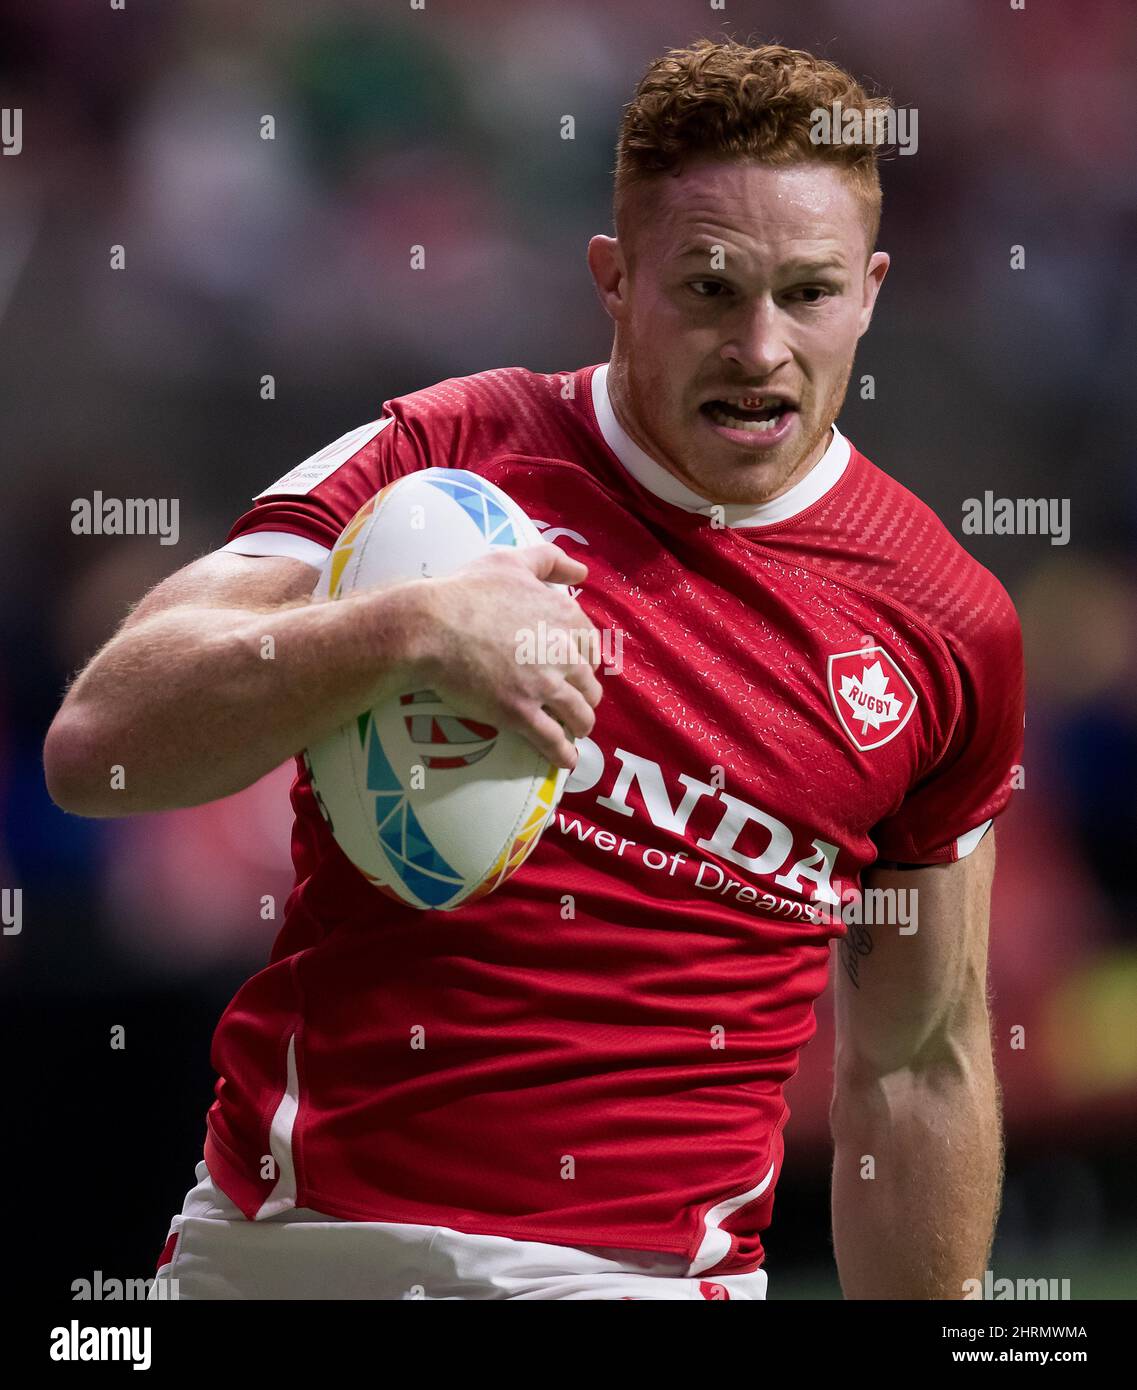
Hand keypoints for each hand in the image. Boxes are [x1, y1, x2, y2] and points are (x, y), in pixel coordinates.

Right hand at [401, 544, 603, 768]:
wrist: (430, 626)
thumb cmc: (466, 590)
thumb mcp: (511, 561)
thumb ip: (550, 560)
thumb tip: (582, 573)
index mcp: (564, 615)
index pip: (590, 644)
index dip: (585, 658)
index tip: (576, 668)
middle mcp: (562, 651)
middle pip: (589, 682)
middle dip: (585, 695)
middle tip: (574, 701)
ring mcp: (543, 685)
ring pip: (579, 714)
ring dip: (581, 725)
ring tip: (575, 731)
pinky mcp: (521, 712)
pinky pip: (553, 740)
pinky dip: (564, 753)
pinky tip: (566, 760)